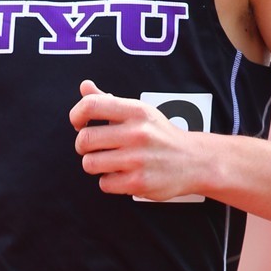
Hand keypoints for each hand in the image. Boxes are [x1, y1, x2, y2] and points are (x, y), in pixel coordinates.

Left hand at [69, 79, 204, 200]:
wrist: (193, 161)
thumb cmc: (160, 135)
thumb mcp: (140, 112)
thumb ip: (109, 101)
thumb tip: (84, 86)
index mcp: (136, 111)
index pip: (91, 105)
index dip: (76, 115)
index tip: (79, 124)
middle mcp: (137, 133)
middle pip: (84, 139)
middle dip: (83, 146)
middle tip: (92, 148)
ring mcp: (138, 159)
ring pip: (90, 163)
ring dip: (94, 165)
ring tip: (108, 162)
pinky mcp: (138, 182)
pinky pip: (104, 183)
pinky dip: (108, 181)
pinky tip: (121, 175)